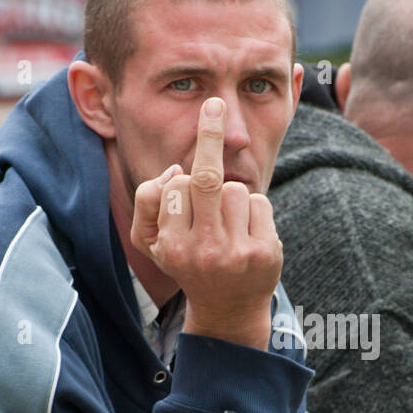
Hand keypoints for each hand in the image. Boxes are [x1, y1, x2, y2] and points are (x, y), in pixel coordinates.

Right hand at [129, 97, 280, 349]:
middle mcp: (202, 251)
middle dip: (209, 136)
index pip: (176, 189)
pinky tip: (248, 234)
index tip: (182, 159)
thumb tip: (173, 171)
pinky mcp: (264, 253)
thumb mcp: (152, 242)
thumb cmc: (187, 263)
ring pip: (235, 190)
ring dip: (233, 197)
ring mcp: (236, 254)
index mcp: (171, 246)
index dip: (181, 176)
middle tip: (214, 104)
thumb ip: (148, 204)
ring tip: (229, 226)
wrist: (228, 308)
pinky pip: (260, 204)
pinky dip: (255, 210)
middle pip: (207, 179)